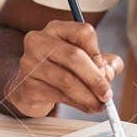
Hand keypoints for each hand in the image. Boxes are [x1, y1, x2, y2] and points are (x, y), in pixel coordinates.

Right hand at [6, 20, 121, 117]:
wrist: (28, 87)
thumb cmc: (60, 70)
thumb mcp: (85, 61)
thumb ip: (104, 63)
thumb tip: (109, 72)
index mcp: (56, 28)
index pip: (83, 33)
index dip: (98, 53)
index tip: (105, 72)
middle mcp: (39, 41)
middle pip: (75, 56)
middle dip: (95, 79)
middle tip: (107, 95)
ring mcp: (30, 63)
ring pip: (67, 80)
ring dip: (88, 96)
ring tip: (98, 105)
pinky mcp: (27, 85)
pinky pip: (57, 95)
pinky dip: (77, 104)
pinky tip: (85, 107)